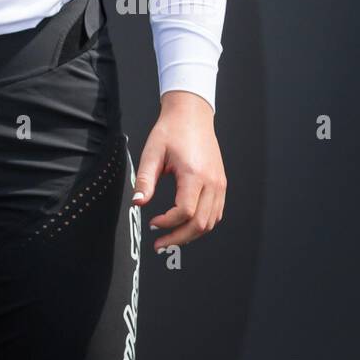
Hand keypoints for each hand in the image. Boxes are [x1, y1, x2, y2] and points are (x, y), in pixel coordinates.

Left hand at [131, 90, 225, 250]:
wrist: (192, 115)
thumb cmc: (171, 130)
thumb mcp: (152, 152)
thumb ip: (145, 179)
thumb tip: (137, 203)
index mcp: (195, 174)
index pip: (184, 212)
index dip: (167, 223)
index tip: (152, 223)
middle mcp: (212, 182)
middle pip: (200, 224)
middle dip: (179, 238)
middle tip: (159, 243)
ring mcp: (220, 184)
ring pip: (211, 222)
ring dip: (191, 234)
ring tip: (171, 237)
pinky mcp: (221, 183)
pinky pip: (215, 213)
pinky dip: (201, 223)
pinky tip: (185, 224)